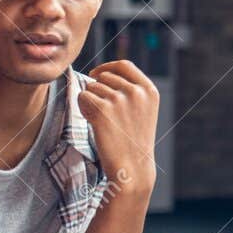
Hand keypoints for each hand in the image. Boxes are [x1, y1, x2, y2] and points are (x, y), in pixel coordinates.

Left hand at [78, 60, 159, 191]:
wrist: (132, 167)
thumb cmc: (133, 141)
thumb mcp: (142, 111)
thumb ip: (130, 90)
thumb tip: (102, 73)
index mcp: (149, 90)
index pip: (124, 65)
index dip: (107, 67)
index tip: (96, 74)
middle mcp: (136, 91)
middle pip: (104, 76)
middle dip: (97, 90)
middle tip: (102, 112)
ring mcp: (120, 99)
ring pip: (92, 87)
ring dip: (90, 101)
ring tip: (102, 122)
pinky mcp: (103, 108)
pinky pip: (83, 97)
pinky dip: (83, 109)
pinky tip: (94, 123)